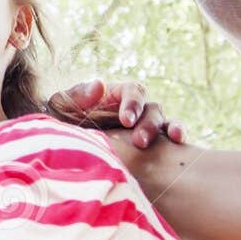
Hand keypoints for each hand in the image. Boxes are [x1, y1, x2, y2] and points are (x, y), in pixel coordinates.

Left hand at [49, 78, 185, 148]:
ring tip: (164, 143)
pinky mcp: (153, 150)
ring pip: (165, 123)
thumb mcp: (62, 107)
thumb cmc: (62, 125)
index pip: (133, 91)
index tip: (126, 121)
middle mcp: (135, 111)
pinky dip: (177, 141)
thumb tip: (100, 84)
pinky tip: (179, 147)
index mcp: (116, 96)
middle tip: (139, 141)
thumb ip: (78, 95)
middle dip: (148, 124)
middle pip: (152, 108)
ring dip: (166, 131)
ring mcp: (146, 129)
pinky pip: (171, 144)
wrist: (64, 155)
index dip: (133, 103)